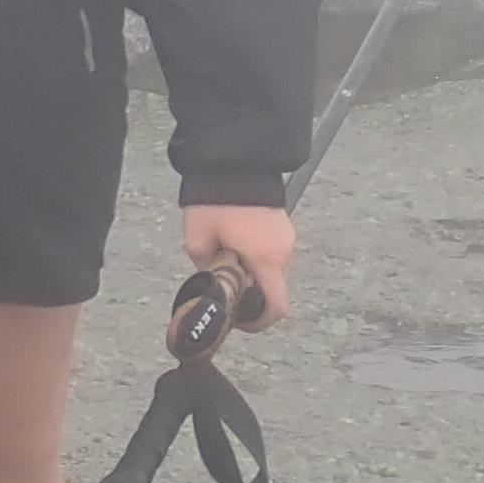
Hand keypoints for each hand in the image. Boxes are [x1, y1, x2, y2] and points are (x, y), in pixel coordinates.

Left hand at [182, 203, 296, 329]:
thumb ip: (207, 270)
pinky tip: (232, 237)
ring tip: (222, 249)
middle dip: (246, 288)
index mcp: (266, 259)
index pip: (276, 306)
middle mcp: (283, 250)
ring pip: (268, 266)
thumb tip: (214, 280)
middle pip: (270, 285)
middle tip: (219, 278)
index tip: (241, 321)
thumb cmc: (215, 200)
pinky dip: (253, 252)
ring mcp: (286, 234)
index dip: (259, 322)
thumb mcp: (197, 241)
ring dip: (248, 267)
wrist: (231, 160)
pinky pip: (269, 248)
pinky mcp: (281, 222)